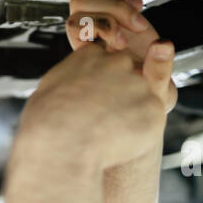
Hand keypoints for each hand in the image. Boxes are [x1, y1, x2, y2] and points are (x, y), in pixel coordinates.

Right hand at [16, 44, 167, 173]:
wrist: (62, 147)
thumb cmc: (48, 125)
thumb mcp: (47, 90)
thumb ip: (69, 79)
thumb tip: (73, 84)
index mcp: (89, 56)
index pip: (104, 60)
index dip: (101, 82)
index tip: (93, 98)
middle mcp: (117, 63)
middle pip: (128, 75)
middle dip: (120, 96)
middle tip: (103, 119)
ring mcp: (139, 84)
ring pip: (142, 98)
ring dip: (131, 115)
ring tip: (108, 133)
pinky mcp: (154, 107)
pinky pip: (151, 119)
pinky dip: (139, 132)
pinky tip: (118, 141)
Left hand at [66, 0, 176, 115]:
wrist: (147, 83)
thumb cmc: (144, 91)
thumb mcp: (155, 90)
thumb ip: (159, 71)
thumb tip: (162, 46)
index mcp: (87, 58)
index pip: (75, 26)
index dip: (100, 26)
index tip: (124, 42)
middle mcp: (87, 39)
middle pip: (80, 6)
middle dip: (112, 12)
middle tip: (135, 26)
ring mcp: (94, 23)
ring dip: (117, 1)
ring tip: (137, 14)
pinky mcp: (106, 12)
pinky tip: (136, 6)